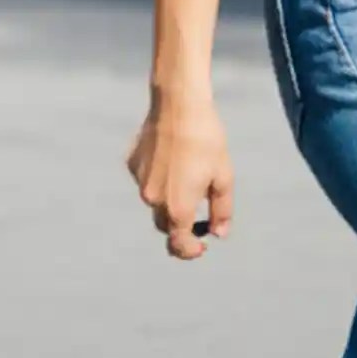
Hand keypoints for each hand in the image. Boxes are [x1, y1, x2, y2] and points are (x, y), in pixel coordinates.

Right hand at [126, 93, 233, 259]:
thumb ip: (221, 212)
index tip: (202, 247)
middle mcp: (153, 200)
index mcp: (177, 208)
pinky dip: (160, 178)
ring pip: (155, 202)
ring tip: (190, 174)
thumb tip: (218, 233)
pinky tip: (174, 157)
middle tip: (200, 218)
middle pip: (166, 225)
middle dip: (181, 226)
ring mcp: (139, 182)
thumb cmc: (207, 142)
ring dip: (170, 199)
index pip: (179, 244)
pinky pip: (147, 180)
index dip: (190, 251)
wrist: (179, 105)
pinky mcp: (132, 164)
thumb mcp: (224, 178)